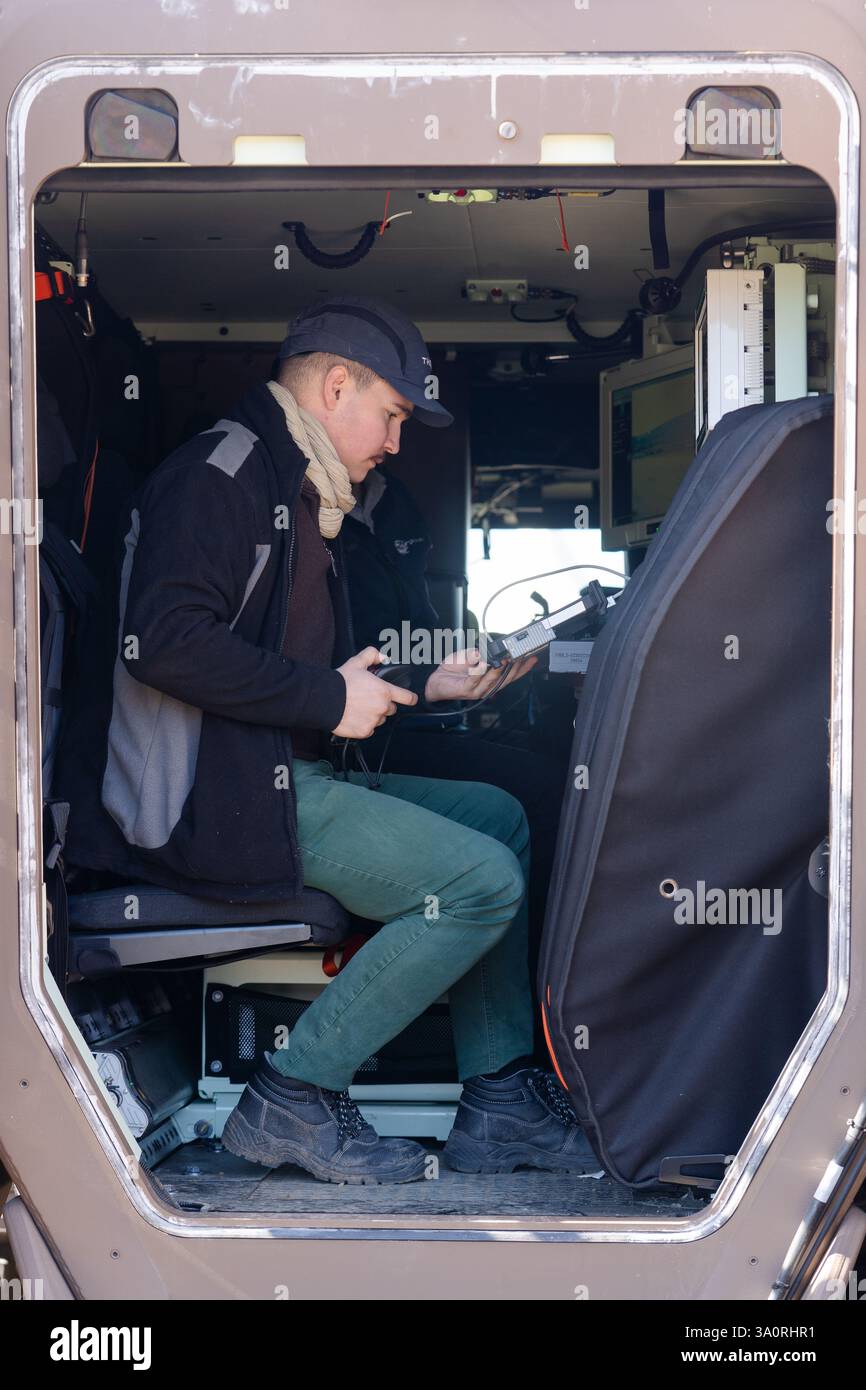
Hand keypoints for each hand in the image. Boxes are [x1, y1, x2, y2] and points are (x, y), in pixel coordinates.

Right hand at [331, 646, 417, 738]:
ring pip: (380, 720)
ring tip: (359, 708)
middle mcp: (382, 707)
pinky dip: (364, 725)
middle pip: (391, 709)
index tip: (412, 699)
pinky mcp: (364, 731)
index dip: (410, 698)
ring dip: (374, 715)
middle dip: (383, 705)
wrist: (324, 700)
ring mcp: (374, 721)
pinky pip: (369, 729)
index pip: (406, 697)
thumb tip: (382, 656)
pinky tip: (354, 717)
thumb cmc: (340, 683)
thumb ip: (372, 655)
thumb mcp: (357, 662)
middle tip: (369, 699)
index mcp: (384, 691)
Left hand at [423, 648, 537, 702]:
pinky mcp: (465, 690)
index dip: (523, 668)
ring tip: (504, 660)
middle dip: (515, 669)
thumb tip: (489, 650)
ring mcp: (476, 690)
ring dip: (498, 670)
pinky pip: (474, 680)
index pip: (511, 675)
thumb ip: (482, 654)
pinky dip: (479, 672)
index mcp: (491, 680)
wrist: (436, 680)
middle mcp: (487, 687)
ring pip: (491, 681)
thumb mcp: (471, 657)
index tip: (531, 657)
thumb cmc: (454, 670)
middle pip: (505, 680)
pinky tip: (483, 664)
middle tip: (520, 658)